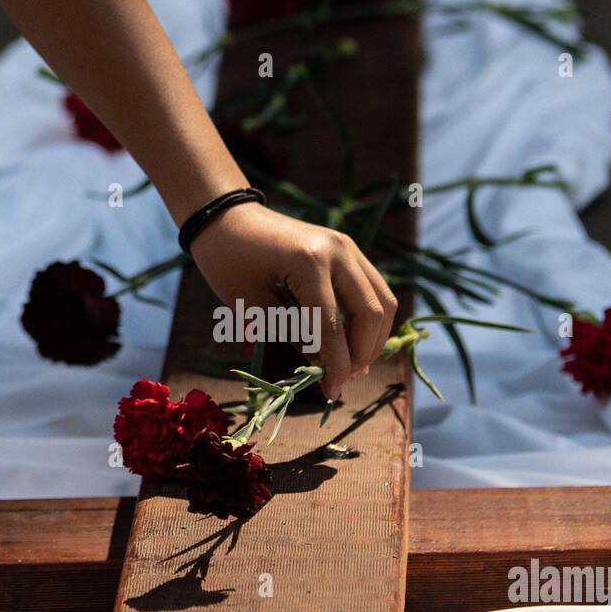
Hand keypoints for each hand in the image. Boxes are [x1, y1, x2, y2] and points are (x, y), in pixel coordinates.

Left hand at [190, 204, 397, 401]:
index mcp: (308, 262)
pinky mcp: (349, 250)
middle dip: (361, 354)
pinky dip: (369, 318)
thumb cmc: (229, 262)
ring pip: (382, 300)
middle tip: (343, 380)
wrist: (228, 218)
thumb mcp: (252, 305)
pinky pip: (373, 289)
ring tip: (353, 365)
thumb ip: (291, 334)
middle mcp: (338, 251)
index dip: (335, 365)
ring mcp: (347, 247)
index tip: (331, 392)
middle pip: (370, 313)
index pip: (331, 326)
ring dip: (372, 338)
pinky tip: (353, 341)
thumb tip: (325, 366)